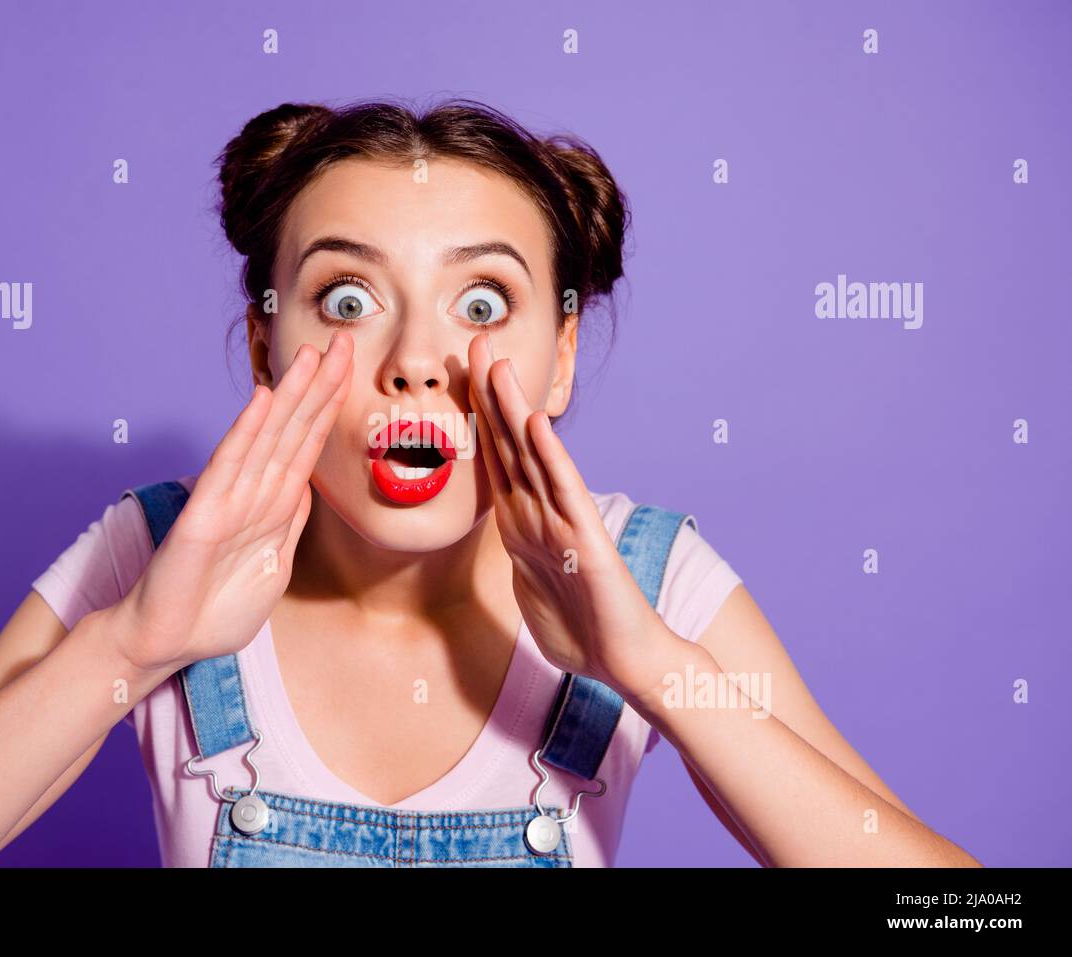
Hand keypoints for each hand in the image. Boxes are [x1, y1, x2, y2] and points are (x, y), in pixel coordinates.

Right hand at [110, 330, 353, 673]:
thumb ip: (290, 525)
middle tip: (345, 339)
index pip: (308, 444)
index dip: (329, 405)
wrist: (168, 642)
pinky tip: (263, 400)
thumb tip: (309, 488)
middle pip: (294, 430)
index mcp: (274, 506)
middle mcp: (254, 493)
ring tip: (313, 354)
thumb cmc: (215, 610)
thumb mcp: (273, 567)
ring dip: (292, 395)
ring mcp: (229, 500)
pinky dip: (247, 433)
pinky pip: (230, 468)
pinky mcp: (204, 516)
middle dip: (321, 385)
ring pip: (269, 438)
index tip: (351, 366)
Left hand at [466, 332, 686, 699]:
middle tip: (475, 342)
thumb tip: (509, 542)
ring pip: (532, 456)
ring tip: (497, 364)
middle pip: (510, 443)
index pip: (495, 457)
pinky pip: (562, 493)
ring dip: (512, 408)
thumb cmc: (581, 630)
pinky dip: (548, 456)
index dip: (477, 415)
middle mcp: (541, 513)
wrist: (626, 662)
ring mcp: (565, 523)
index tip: (461, 374)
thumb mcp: (531, 586)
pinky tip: (536, 423)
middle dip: (490, 393)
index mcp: (522, 523)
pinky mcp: (585, 542)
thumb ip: (518, 557)